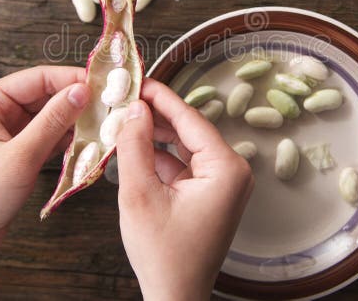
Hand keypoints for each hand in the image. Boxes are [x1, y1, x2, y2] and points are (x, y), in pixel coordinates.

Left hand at [0, 66, 89, 300]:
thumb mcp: (20, 156)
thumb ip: (53, 121)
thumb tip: (82, 91)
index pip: (39, 78)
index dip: (73, 79)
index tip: (106, 85)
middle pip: (46, 96)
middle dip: (77, 102)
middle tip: (112, 108)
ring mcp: (8, 133)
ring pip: (50, 118)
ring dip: (75, 123)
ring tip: (106, 127)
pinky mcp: (17, 154)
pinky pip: (48, 139)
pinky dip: (66, 142)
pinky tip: (89, 145)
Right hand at [117, 79, 254, 300]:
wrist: (175, 297)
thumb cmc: (163, 255)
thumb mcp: (140, 194)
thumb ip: (136, 146)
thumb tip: (133, 109)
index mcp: (227, 169)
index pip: (191, 118)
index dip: (161, 96)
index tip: (139, 79)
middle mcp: (233, 172)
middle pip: (189, 130)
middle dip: (156, 116)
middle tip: (126, 97)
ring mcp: (224, 185)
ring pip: (185, 147)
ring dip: (155, 136)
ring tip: (124, 121)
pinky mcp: (212, 195)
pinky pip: (185, 165)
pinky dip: (161, 158)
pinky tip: (134, 148)